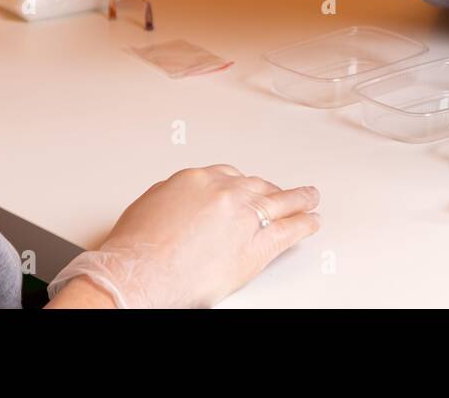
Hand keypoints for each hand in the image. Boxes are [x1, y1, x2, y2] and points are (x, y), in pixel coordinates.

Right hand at [46, 165, 319, 307]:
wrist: (138, 274)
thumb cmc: (136, 248)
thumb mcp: (150, 204)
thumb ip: (176, 196)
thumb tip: (185, 202)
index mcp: (198, 179)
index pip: (229, 175)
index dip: (242, 185)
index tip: (247, 188)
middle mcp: (226, 192)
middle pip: (258, 185)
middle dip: (270, 189)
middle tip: (280, 192)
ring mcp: (245, 216)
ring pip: (281, 200)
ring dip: (300, 199)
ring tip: (310, 198)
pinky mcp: (257, 244)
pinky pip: (290, 229)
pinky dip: (305, 224)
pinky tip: (311, 222)